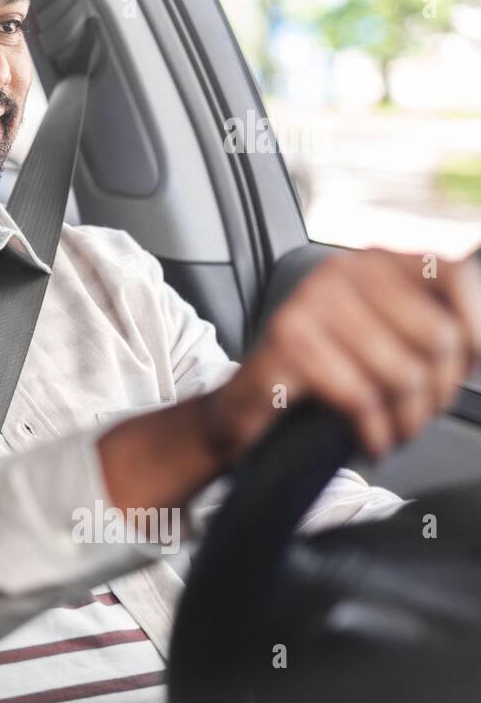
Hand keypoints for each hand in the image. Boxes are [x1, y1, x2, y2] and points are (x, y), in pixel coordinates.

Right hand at [207, 247, 480, 462]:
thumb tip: (476, 347)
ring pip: (402, 373)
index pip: (453, 275)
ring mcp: (309, 306)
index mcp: (369, 263)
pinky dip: (374, 431)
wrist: (246, 405)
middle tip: (420, 414)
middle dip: (438, 390)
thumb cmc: (321, 375)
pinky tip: (370, 439)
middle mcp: (339, 273)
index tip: (469, 366)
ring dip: (408, 420)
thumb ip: (424, 324)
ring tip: (396, 431)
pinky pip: (360, 397)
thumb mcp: (377, 337)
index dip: (476, 328)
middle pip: (436, 334)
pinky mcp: (288, 345)